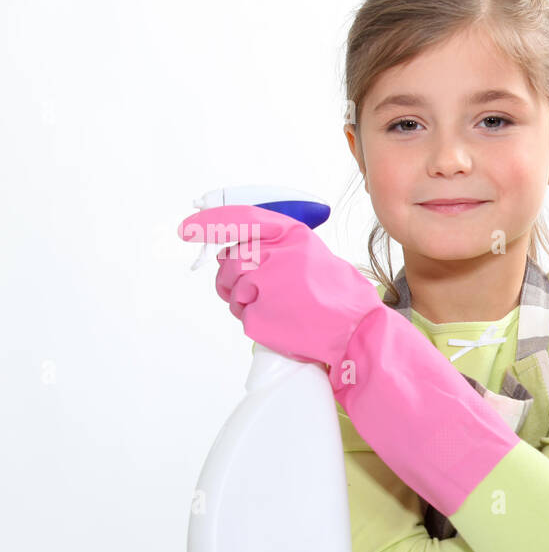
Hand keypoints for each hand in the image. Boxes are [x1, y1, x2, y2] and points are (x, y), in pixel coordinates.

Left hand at [178, 204, 382, 384]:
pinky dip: (257, 321)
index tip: (188, 229)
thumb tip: (237, 252)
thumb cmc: (340, 297)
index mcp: (292, 236)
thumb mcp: (314, 256)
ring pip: (232, 289)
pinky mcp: (257, 316)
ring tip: (278, 308)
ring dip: (245, 300)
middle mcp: (275, 255)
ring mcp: (264, 286)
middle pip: (231, 260)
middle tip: (257, 290)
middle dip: (235, 276)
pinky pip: (243, 315)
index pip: (240, 220)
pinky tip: (281, 323)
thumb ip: (278, 248)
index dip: (210, 224)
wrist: (356, 332)